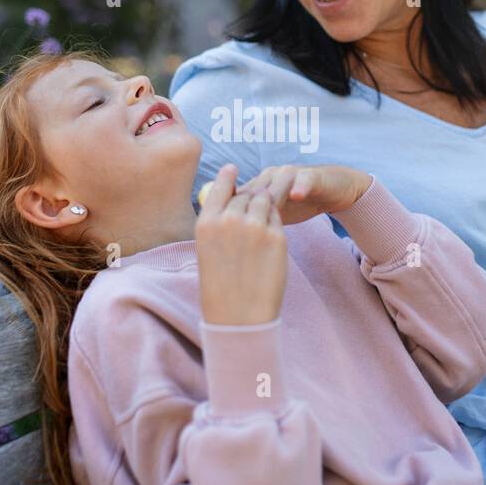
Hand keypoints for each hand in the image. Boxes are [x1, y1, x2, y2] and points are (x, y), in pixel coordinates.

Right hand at [195, 164, 287, 325]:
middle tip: (258, 197)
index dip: (227, 177)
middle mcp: (230, 219)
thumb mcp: (209, 251)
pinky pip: (278, 219)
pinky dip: (276, 221)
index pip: (220, 188)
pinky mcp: (277, 237)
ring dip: (268, 202)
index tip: (232, 168)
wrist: (239, 316)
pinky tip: (273, 230)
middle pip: (247, 194)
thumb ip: (219, 225)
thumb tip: (235, 206)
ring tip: (271, 204)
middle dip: (252, 195)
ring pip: (266, 200)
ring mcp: (256, 226)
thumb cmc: (220, 289)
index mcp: (207, 223)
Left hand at [235, 164, 372, 225]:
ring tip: (266, 211)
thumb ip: (251, 224)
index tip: (224, 233)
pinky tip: (296, 195)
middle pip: (253, 190)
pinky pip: (304, 179)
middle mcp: (269, 177)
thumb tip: (226, 243)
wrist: (329, 192)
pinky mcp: (311, 175)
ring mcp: (289, 174)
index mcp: (256, 186)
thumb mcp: (271, 217)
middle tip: (240, 228)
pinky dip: (300, 186)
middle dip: (246, 207)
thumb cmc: (295, 205)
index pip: (236, 197)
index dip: (230, 212)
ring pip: (276, 184)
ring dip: (271, 196)